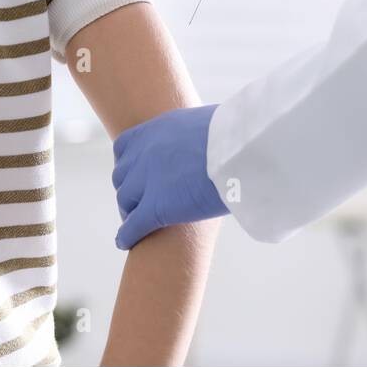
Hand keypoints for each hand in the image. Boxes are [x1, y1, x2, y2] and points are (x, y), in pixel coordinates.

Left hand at [113, 104, 227, 249]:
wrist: (243, 151)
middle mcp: (143, 154)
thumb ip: (193, 134)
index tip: (137, 173)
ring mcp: (146, 181)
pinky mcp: (155, 208)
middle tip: (139, 202)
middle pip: (122, 177)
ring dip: (129, 213)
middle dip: (130, 190)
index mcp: (155, 130)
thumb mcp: (205, 124)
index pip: (125, 147)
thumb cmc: (238, 136)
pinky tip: (126, 243)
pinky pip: (132, 227)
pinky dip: (127, 236)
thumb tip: (207, 139)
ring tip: (136, 224)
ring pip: (126, 202)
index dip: (129, 163)